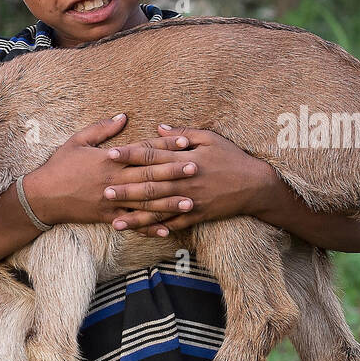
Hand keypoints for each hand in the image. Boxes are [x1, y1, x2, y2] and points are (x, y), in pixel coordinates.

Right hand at [23, 114, 199, 233]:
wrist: (41, 197)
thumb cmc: (59, 166)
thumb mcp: (77, 141)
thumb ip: (102, 129)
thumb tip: (123, 116)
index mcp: (109, 159)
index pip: (142, 150)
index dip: (165, 145)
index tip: (186, 141)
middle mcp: (114, 180)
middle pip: (149, 175)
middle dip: (174, 172)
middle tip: (197, 169)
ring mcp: (112, 201)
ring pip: (145, 202)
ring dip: (169, 203)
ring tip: (190, 202)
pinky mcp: (107, 216)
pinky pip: (132, 223)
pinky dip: (149, 228)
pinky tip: (166, 230)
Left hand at [106, 125, 276, 232]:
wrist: (256, 185)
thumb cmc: (232, 157)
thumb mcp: (210, 138)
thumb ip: (182, 134)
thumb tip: (158, 128)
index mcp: (186, 160)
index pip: (153, 156)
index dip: (130, 155)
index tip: (110, 154)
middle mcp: (185, 181)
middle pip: (150, 185)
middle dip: (125, 188)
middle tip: (103, 191)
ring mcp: (190, 200)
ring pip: (157, 209)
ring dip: (135, 215)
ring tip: (114, 220)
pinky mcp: (196, 215)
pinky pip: (173, 223)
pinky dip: (156, 229)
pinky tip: (140, 233)